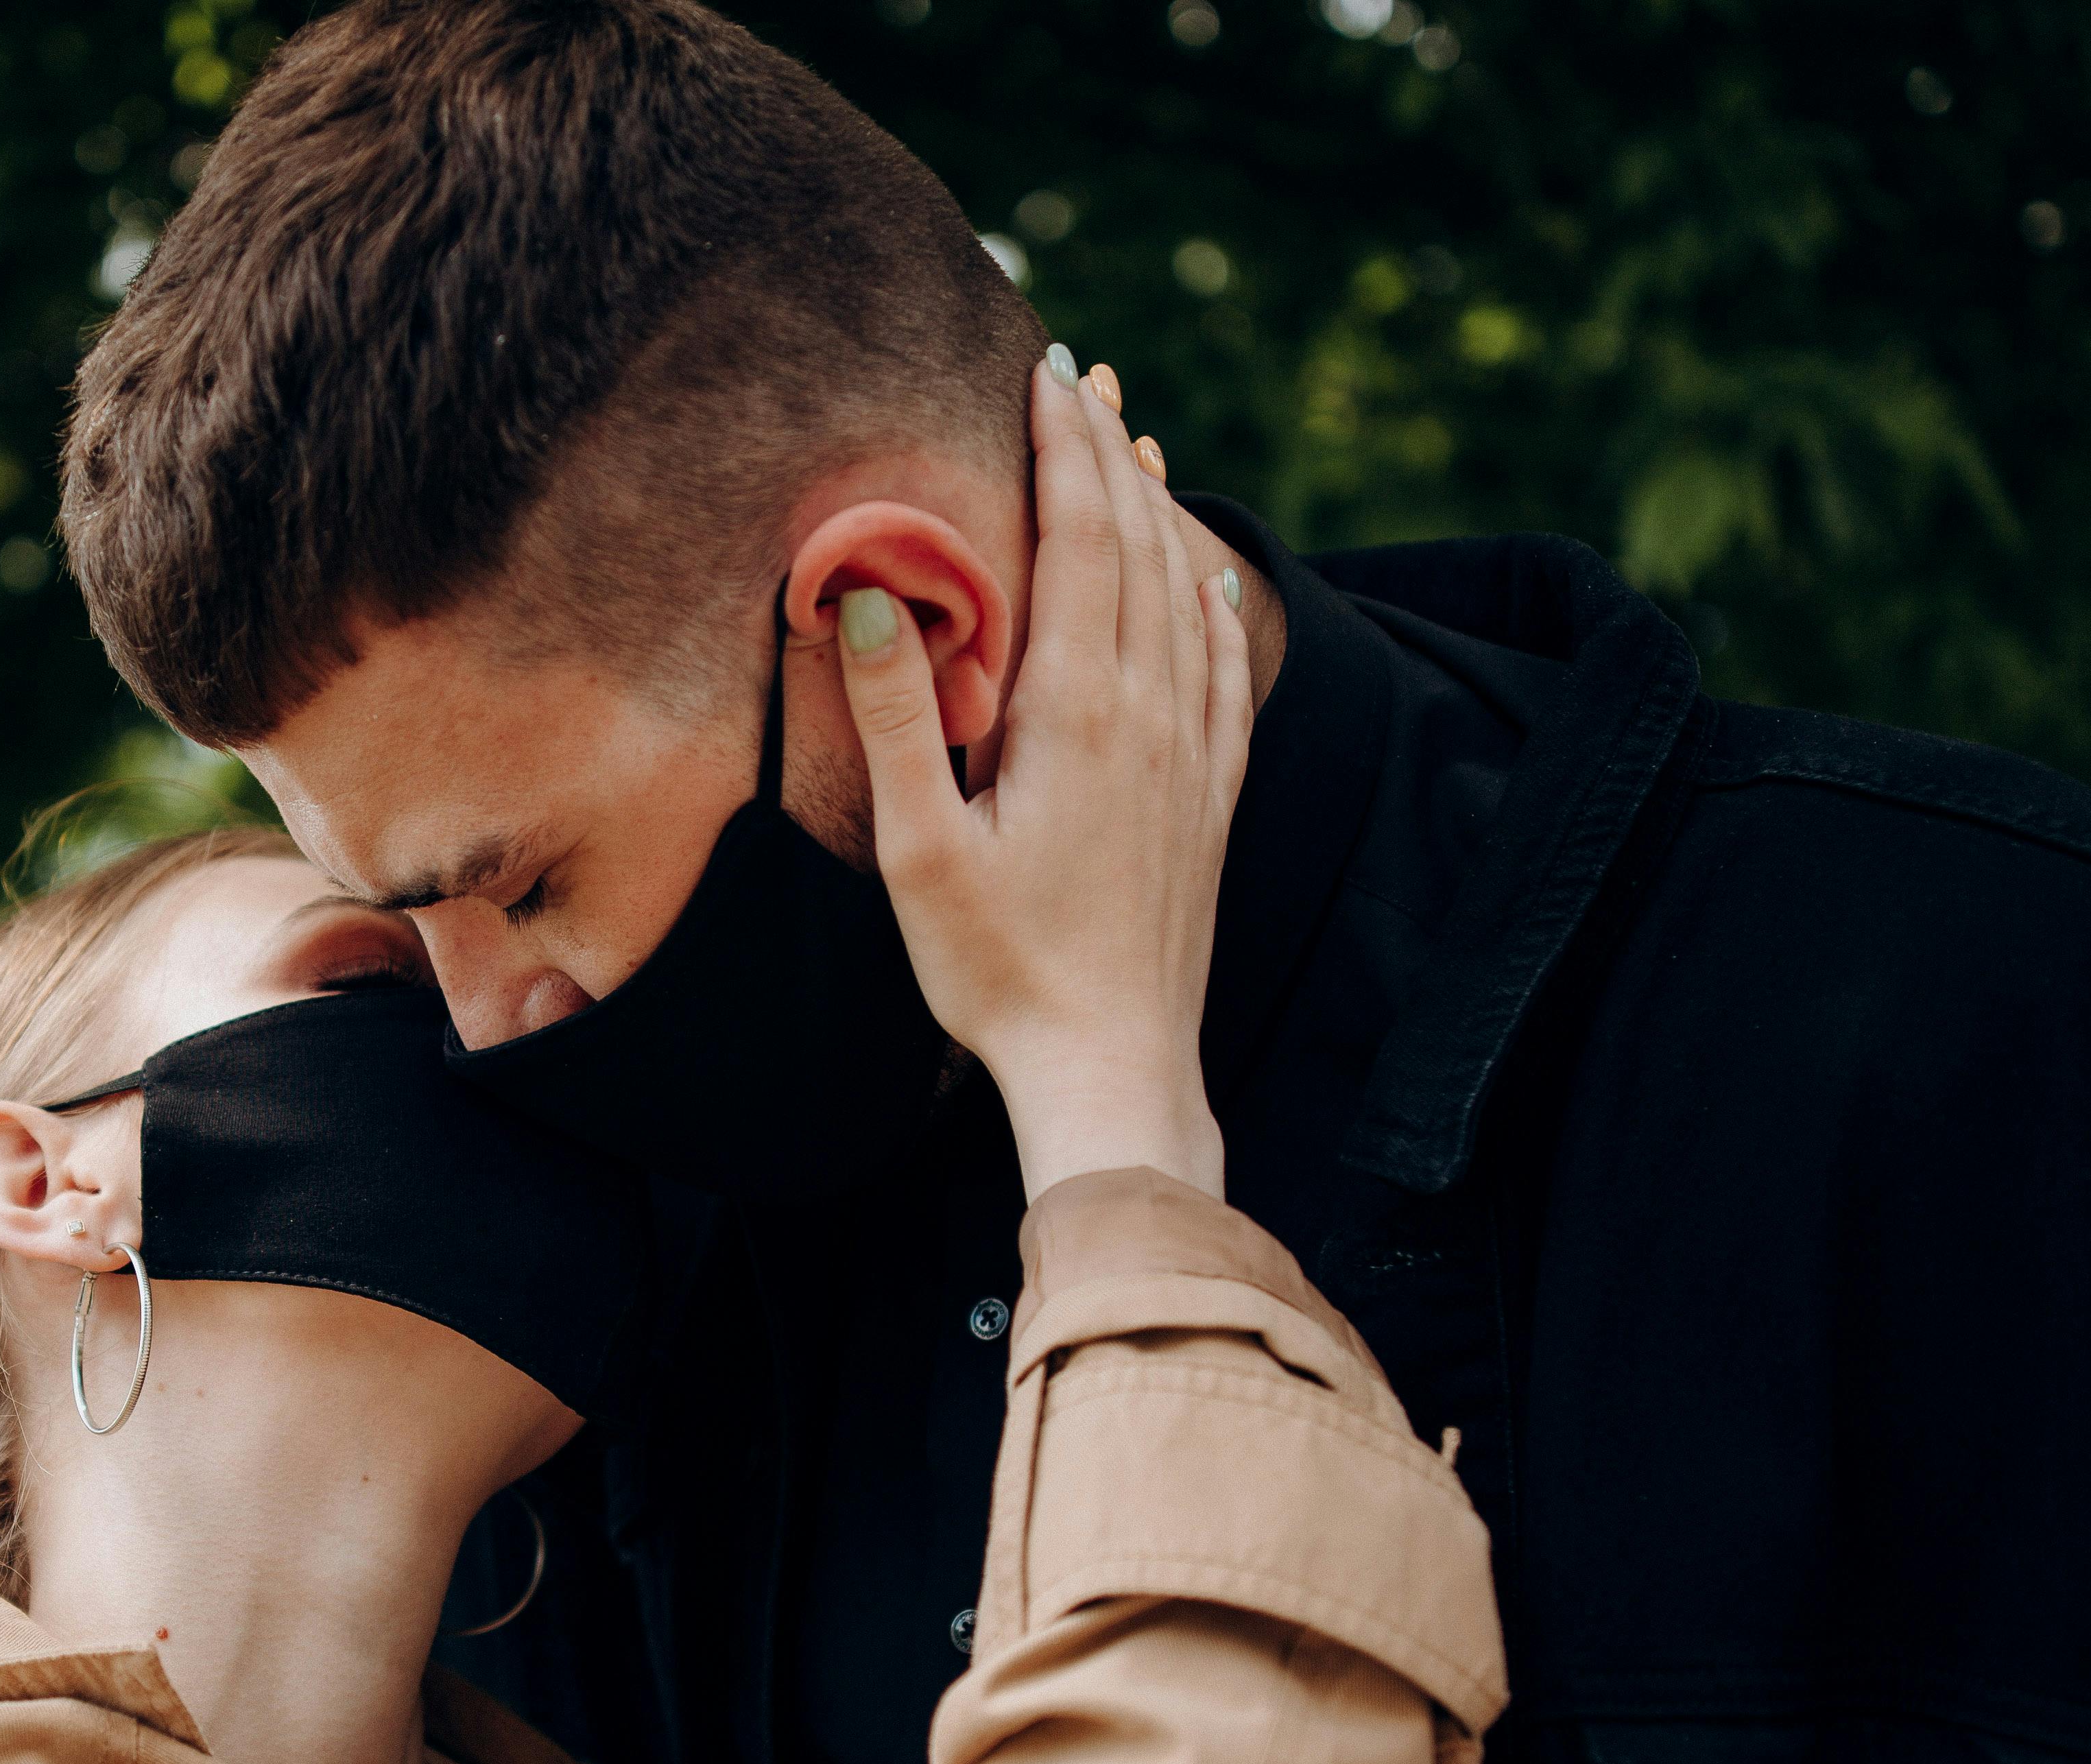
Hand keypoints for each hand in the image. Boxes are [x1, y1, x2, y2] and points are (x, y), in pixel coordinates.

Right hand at [838, 349, 1251, 1202]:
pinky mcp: (1211, 800)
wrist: (1113, 1067)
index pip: (1080, 539)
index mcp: (1079, 711)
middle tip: (1085, 373)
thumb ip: (897, 719)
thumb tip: (866, 597)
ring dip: (1159, 509)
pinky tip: (1207, 583)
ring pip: (1185, 595)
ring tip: (1137, 440)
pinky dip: (1212, 603)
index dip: (1066, 447)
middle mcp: (1151, 714)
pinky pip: (1224, 670)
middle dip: (1110, 449)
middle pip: (1138, 545)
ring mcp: (1193, 756)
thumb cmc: (998, 972)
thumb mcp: (918, 851)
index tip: (1049, 369)